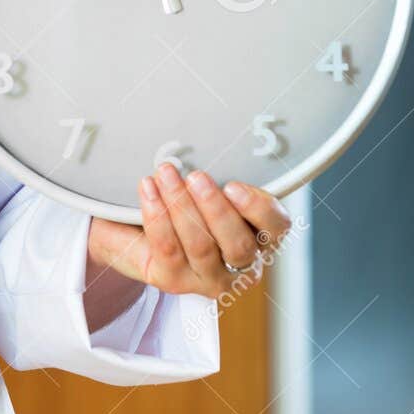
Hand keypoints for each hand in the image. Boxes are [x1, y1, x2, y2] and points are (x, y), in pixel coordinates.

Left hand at [88, 162, 292, 297]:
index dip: (259, 208)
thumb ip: (221, 173)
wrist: (137, 230)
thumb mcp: (208, 188)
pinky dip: (157, 216)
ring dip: (181, 206)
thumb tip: (222, 132)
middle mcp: (242, 265)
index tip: (233, 185)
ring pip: (201, 247)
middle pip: (238, 244)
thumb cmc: (185, 202)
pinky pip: (168, 248)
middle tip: (196, 175)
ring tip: (166, 173)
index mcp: (261, 238)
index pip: (277, 227)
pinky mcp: (175, 281)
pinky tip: (148, 189)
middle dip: (215, 207)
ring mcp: (208, 278)